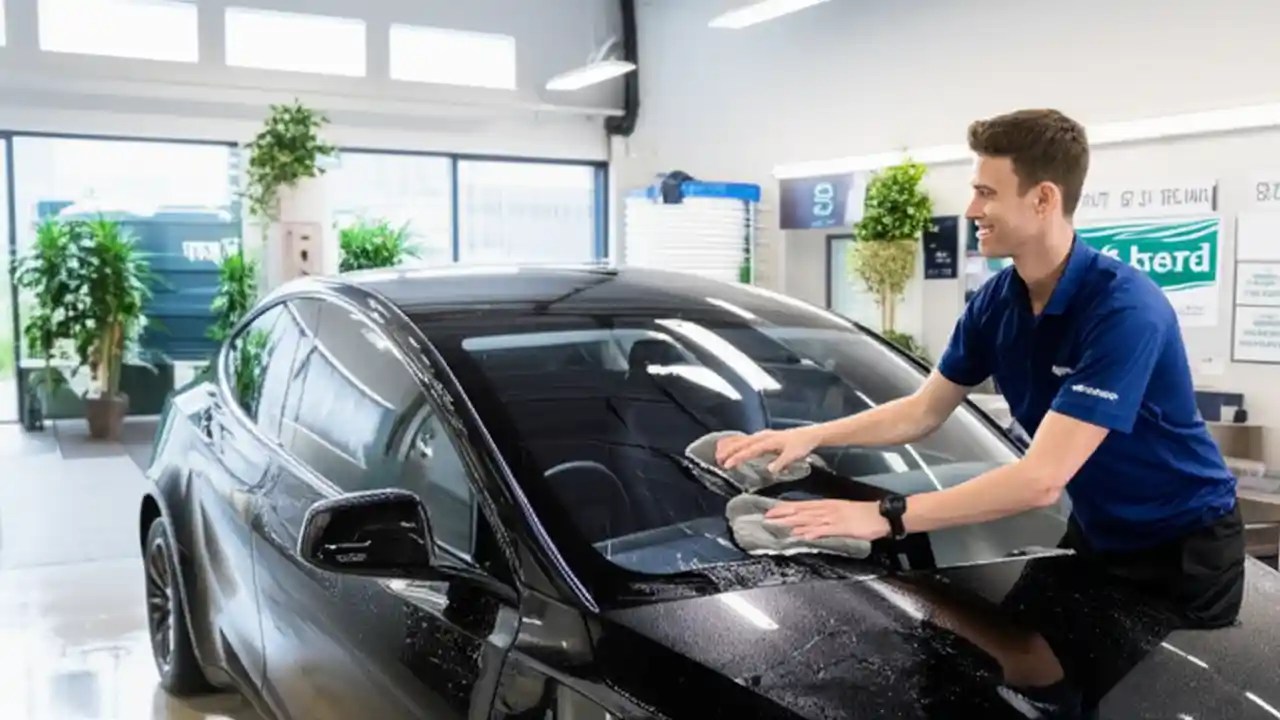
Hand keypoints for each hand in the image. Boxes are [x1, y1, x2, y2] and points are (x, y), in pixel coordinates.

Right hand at [715, 427, 820, 474]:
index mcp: (768, 441)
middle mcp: (762, 436)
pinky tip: (730, 444)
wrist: (809, 435)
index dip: (737, 457)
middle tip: (717, 460)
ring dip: (729, 445)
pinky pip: (746, 438)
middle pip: (741, 443)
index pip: (749, 450)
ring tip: (717, 453)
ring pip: (742, 439)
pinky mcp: (763, 436)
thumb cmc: (801, 445)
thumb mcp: (793, 455)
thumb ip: (781, 462)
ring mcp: (762, 435)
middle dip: (728, 451)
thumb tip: (770, 470)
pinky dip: (736, 441)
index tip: (727, 464)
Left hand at [764, 499, 889, 540]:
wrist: (880, 515)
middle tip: (767, 517)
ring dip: (793, 522)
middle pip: (801, 511)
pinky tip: (804, 534)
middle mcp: (827, 510)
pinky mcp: (842, 528)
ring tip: (778, 525)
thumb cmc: (862, 515)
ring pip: (809, 519)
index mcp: (826, 505)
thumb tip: (806, 525)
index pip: (801, 505)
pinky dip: (814, 532)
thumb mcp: (840, 512)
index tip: (771, 510)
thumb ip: (823, 519)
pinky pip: (825, 530)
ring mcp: (834, 518)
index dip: (785, 507)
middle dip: (783, 514)